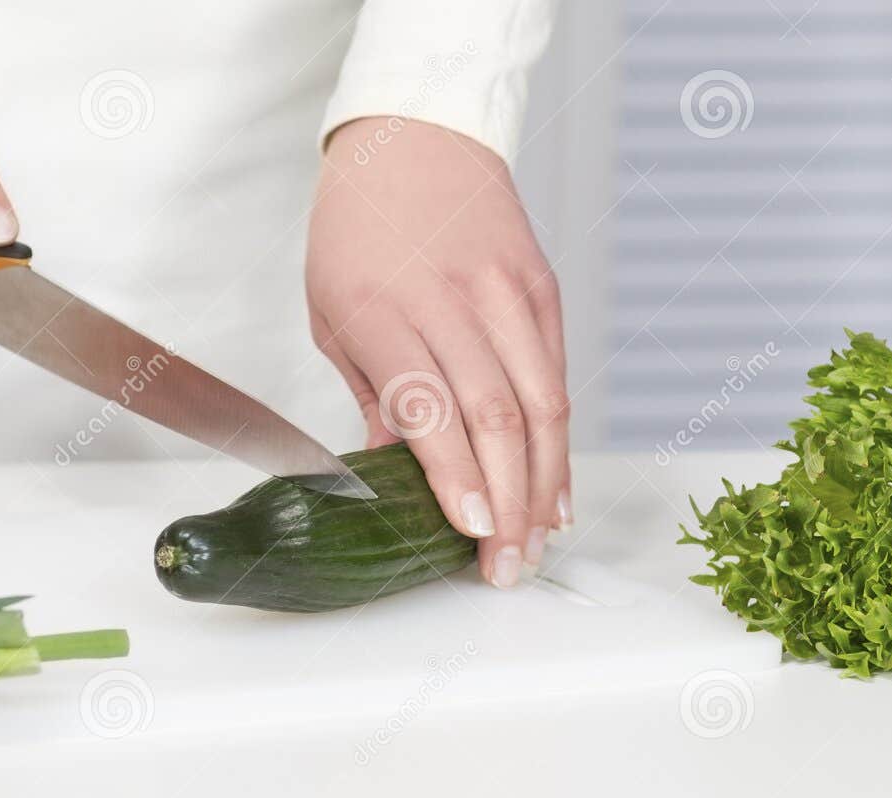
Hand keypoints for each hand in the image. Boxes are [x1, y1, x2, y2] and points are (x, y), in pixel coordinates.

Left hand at [307, 118, 568, 587]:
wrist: (414, 135)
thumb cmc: (356, 231)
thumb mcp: (331, 312)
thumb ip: (370, 396)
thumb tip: (395, 476)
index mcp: (383, 311)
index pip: (430, 408)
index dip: (456, 477)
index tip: (471, 531)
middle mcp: (450, 300)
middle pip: (495, 417)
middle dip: (507, 504)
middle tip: (506, 567)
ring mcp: (505, 293)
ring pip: (541, 404)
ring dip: (544, 485)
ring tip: (537, 545)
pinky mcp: (541, 289)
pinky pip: (557, 377)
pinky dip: (560, 443)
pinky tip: (555, 491)